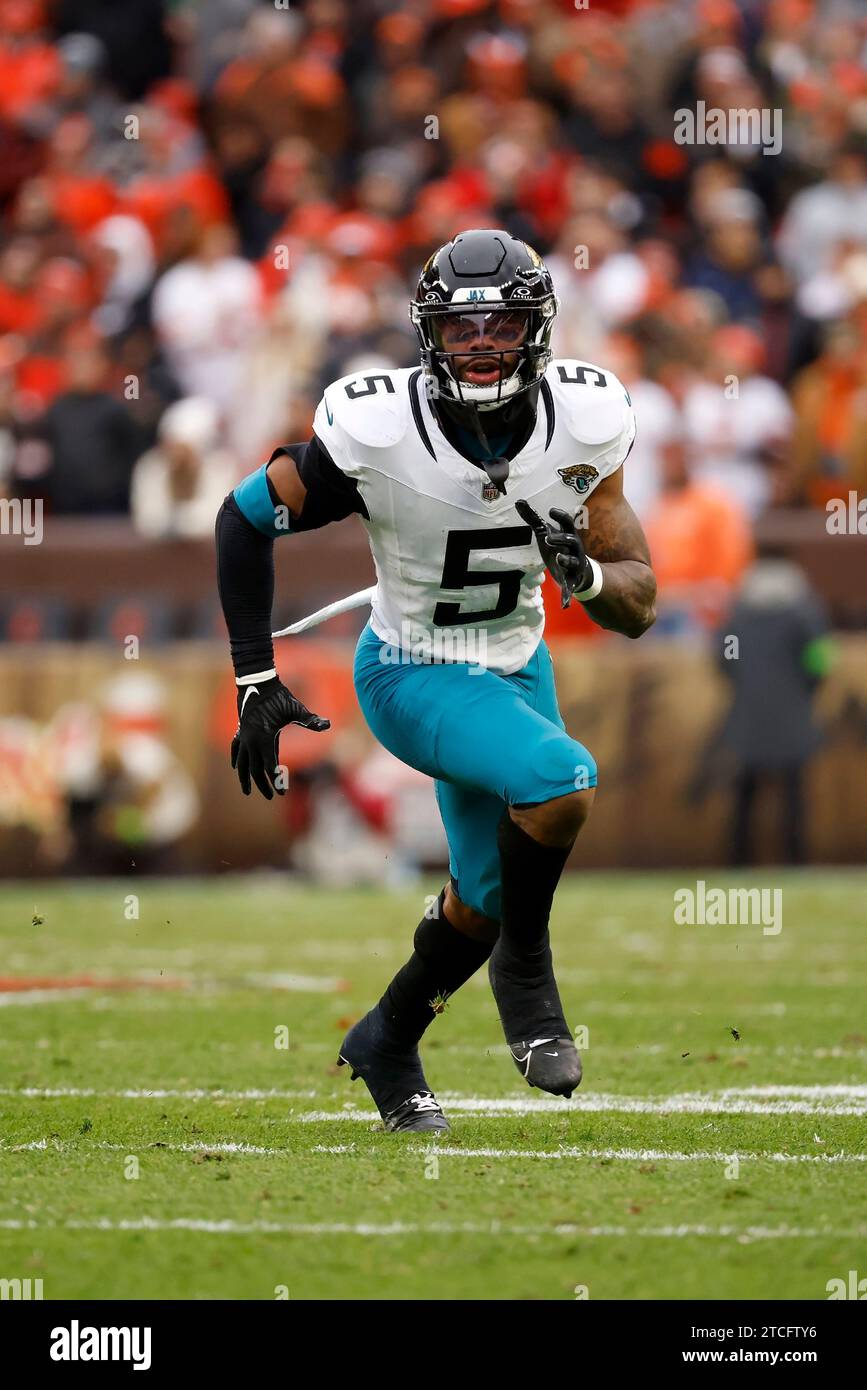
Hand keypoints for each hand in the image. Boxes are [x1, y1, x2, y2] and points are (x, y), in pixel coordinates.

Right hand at [231, 677, 329, 798]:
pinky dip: (236, 760)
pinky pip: (236, 750)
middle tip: (270, 796)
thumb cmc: (279, 696)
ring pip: (241, 763)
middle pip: (254, 770)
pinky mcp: (240, 730)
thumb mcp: (296, 709)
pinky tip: (236, 767)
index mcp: (264, 739)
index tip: (282, 792)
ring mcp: (243, 736)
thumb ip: (310, 720)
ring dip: (244, 778)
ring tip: (246, 792)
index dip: (276, 781)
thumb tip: (327, 724)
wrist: (258, 681)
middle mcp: (251, 741)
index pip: (269, 767)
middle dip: (262, 784)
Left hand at [515, 500, 593, 607]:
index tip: (550, 511)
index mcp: (568, 536)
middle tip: (547, 538)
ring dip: (566, 560)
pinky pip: (571, 588)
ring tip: (559, 558)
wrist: (578, 570)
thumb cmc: (559, 547)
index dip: (561, 516)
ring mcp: (574, 565)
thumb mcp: (545, 533)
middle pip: (572, 540)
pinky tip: (565, 605)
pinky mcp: (572, 581)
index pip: (568, 523)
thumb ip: (533, 518)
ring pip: (573, 562)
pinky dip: (567, 596)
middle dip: (560, 539)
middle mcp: (574, 549)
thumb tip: (518, 501)